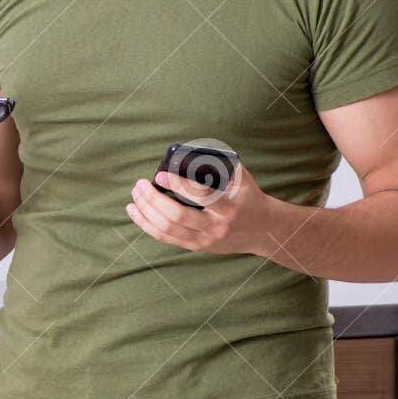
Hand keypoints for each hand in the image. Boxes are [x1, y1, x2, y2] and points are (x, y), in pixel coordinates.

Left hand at [125, 161, 277, 256]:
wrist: (263, 230)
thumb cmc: (248, 196)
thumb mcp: (242, 178)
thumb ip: (221, 164)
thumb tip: (189, 151)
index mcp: (229, 208)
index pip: (201, 197)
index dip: (178, 185)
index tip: (160, 174)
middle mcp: (216, 227)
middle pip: (177, 216)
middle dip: (153, 199)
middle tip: (140, 184)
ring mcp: (205, 240)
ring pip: (167, 229)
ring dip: (146, 212)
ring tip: (135, 195)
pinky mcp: (196, 246)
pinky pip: (165, 238)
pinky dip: (146, 224)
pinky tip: (135, 212)